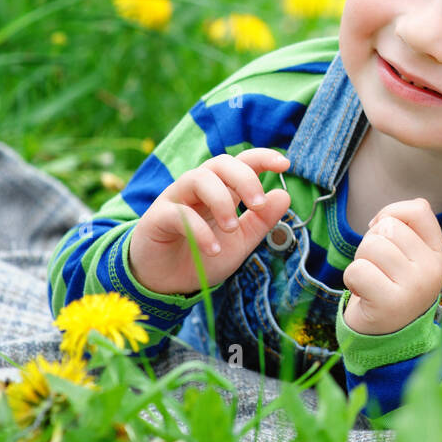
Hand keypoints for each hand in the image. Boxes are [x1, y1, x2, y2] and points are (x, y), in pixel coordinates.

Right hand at [129, 149, 292, 294]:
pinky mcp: (156, 218)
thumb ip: (262, 220)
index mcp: (222, 190)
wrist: (167, 284)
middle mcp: (198, 188)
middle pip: (220, 163)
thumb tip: (284, 195)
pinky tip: (212, 249)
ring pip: (198, 179)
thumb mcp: (240, 241)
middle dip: (244, 178)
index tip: (285, 164)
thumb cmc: (203, 256)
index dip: (262, 158)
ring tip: (232, 228)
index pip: (241, 162)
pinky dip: (199, 230)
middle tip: (259, 204)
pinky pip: (179, 213)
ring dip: (221, 201)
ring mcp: (175, 199)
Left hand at [342, 198, 441, 335]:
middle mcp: (432, 270)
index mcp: (438, 254)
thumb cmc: (392, 286)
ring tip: (371, 279)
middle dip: (372, 242)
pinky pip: (357, 270)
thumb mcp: (409, 257)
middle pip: (388, 227)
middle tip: (378, 267)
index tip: (384, 233)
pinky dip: (351, 279)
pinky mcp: (390, 304)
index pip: (419, 209)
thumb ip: (404, 228)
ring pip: (370, 246)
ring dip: (361, 260)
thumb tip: (379, 220)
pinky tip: (363, 292)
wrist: (387, 336)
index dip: (393, 213)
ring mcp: (414, 288)